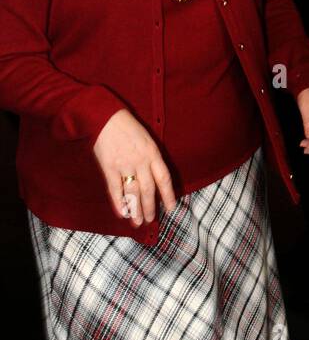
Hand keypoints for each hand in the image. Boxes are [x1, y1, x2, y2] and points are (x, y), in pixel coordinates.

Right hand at [92, 109, 176, 225]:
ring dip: (136, 209)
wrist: (106, 118)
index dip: (168, 194)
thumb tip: (154, 176)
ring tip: (138, 222)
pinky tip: (122, 213)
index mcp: (152, 153)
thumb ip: (150, 157)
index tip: (171, 207)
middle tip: (151, 220)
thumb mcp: (146, 139)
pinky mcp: (109, 167)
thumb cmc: (127, 127)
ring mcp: (125, 165)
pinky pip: (115, 189)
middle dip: (150, 207)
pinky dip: (119, 202)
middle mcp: (141, 161)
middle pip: (148, 189)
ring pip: (133, 193)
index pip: (164, 178)